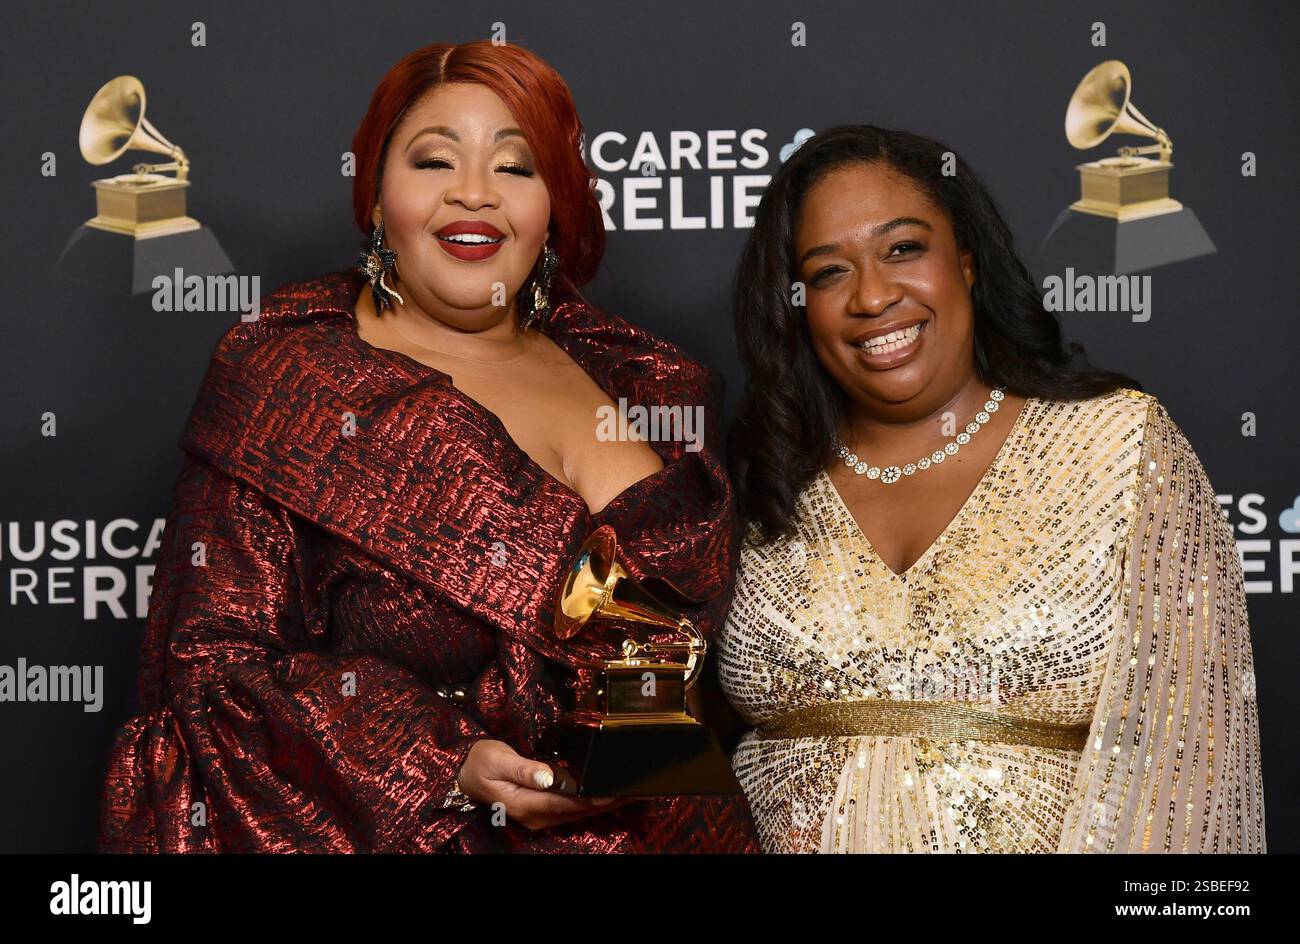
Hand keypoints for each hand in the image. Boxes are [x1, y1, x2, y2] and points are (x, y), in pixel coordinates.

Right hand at [455, 739, 635, 830]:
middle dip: (605, 803)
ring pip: (575, 812)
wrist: (463, 773)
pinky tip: (604, 795)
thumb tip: (548, 777)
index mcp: (524, 803)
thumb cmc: (479, 763)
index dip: (590, 798)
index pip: (564, 803)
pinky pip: (569, 809)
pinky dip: (589, 802)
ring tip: (626, 793)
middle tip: (632, 792)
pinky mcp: (539, 810)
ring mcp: (537, 815)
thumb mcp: (498, 760)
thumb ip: (525, 769)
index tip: (612, 792)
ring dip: (600, 804)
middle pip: (576, 811)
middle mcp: (534, 815)